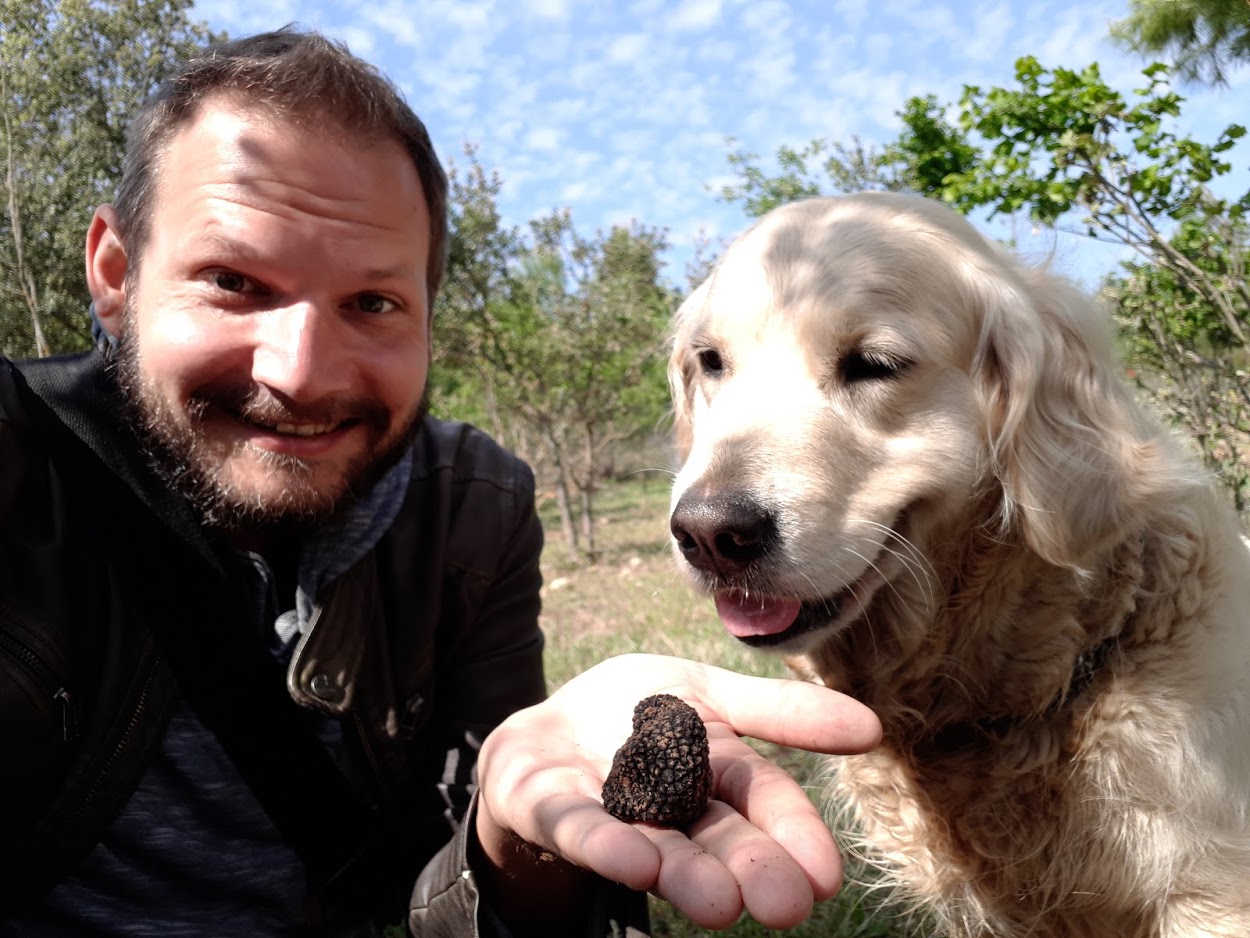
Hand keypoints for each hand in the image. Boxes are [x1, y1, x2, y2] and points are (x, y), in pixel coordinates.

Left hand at [473, 653, 881, 930]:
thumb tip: (873, 729)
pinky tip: (636, 864)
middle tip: (781, 905)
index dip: (794, 835)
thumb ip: (781, 712)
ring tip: (716, 902)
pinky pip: (579, 828)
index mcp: (715, 776)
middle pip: (716, 839)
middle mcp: (670, 809)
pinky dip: (607, 845)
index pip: (764, 802)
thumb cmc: (640, 714)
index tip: (824, 875)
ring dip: (686, 874)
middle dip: (748, 870)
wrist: (548, 727)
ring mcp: (611, 814)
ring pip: (655, 847)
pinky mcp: (552, 811)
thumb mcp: (711, 693)